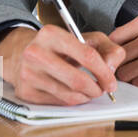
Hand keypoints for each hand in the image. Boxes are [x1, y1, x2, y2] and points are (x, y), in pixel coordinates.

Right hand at [0, 26, 123, 105]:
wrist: (24, 54)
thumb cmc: (62, 47)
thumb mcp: (88, 39)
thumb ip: (109, 49)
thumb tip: (111, 69)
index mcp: (51, 34)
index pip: (87, 56)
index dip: (104, 73)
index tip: (112, 83)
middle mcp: (35, 53)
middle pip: (77, 80)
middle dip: (96, 89)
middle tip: (103, 90)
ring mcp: (28, 74)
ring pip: (68, 94)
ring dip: (86, 96)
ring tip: (91, 91)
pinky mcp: (25, 92)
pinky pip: (58, 102)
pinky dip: (72, 100)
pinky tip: (75, 92)